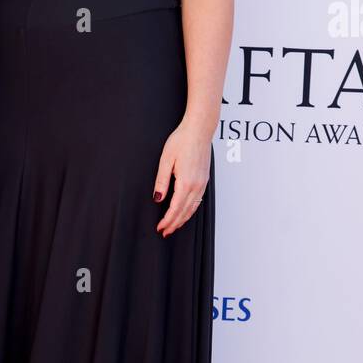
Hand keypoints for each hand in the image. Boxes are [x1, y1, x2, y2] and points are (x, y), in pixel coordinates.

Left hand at [152, 119, 212, 236]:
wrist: (199, 130)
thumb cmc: (181, 141)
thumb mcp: (165, 160)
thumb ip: (161, 181)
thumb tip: (158, 199)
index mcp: (186, 182)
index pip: (175, 208)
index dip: (167, 220)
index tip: (160, 227)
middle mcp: (197, 185)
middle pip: (185, 212)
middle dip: (174, 224)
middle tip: (165, 232)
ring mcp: (202, 183)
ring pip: (193, 208)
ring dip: (183, 219)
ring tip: (174, 226)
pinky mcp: (204, 180)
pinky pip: (198, 201)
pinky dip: (190, 210)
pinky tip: (185, 212)